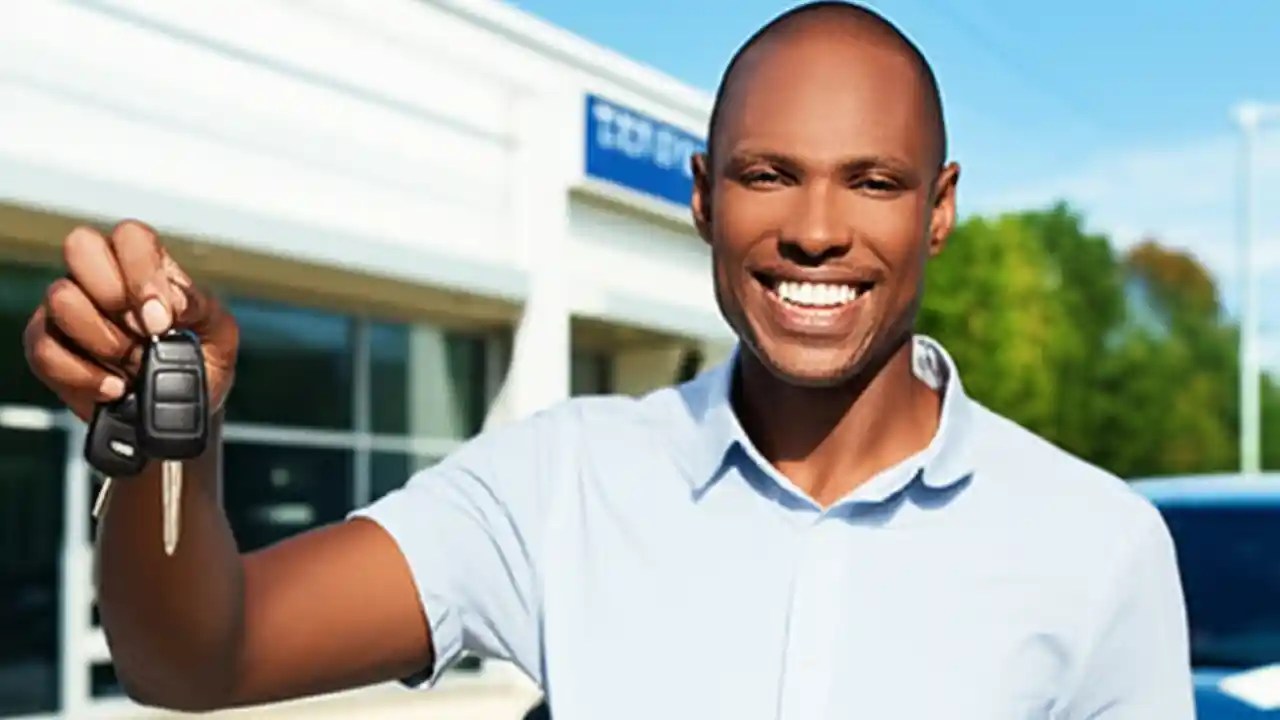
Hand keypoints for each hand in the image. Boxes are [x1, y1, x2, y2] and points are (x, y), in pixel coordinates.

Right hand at [23, 220, 239, 421]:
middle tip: (142, 332)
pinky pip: (43, 350)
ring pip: (61, 298)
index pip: (131, 235)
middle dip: (114, 293)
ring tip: (133, 363)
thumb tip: (173, 301)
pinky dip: (83, 376)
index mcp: (145, 263)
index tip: (162, 319)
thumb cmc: (200, 362)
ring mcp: (68, 308)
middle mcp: (100, 276)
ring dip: (104, 340)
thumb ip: (201, 307)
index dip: (142, 273)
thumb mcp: (219, 333)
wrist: (180, 411)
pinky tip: (114, 387)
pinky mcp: (46, 345)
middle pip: (81, 245)